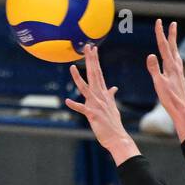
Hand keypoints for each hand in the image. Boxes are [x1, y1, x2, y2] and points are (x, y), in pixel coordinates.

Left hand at [66, 44, 140, 164]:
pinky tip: (67, 101)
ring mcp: (96, 105)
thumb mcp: (113, 107)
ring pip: (86, 88)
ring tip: (71, 67)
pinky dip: (75, 105)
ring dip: (78, 78)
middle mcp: (100, 96)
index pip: (99, 73)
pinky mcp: (92, 115)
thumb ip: (111, 96)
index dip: (95, 60)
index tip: (92, 49)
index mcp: (104, 94)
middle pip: (94, 75)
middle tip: (87, 47)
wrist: (118, 137)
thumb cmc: (113, 124)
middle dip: (90, 60)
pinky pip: (82, 108)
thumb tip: (114, 88)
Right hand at [145, 19, 184, 141]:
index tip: (158, 22)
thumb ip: (154, 69)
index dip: (160, 33)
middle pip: (173, 47)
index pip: (163, 46)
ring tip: (173, 38)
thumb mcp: (159, 84)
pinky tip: (175, 59)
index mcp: (170, 66)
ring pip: (176, 54)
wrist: (182, 110)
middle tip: (172, 23)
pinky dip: (174, 55)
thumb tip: (150, 54)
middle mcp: (176, 67)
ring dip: (174, 44)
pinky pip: (177, 62)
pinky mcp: (179, 78)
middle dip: (171, 35)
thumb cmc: (170, 99)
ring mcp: (179, 72)